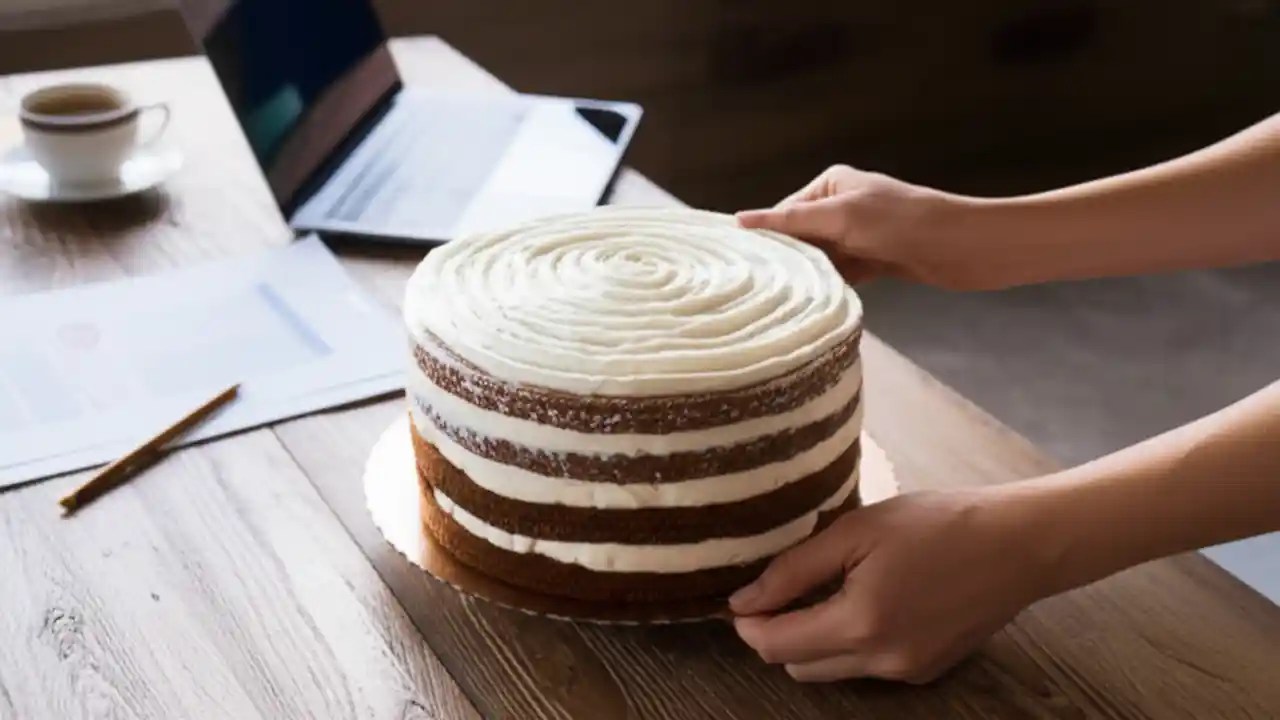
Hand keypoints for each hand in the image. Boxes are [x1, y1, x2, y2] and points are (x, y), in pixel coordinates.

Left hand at [731, 488, 1052, 683]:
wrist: (1018, 544)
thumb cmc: (938, 524)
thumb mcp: (856, 531)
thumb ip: (794, 570)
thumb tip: (745, 602)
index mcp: (861, 624)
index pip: (777, 646)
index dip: (749, 624)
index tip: (742, 598)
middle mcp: (883, 661)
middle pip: (799, 666)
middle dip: (778, 634)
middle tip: (780, 590)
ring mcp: (908, 672)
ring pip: (832, 671)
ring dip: (813, 641)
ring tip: (825, 590)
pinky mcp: (927, 671)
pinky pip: (868, 667)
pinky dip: (851, 643)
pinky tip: (865, 600)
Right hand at [737, 165, 985, 288]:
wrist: (963, 247)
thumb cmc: (902, 222)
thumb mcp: (840, 217)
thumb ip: (791, 221)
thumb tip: (740, 220)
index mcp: (832, 183)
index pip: (785, 212)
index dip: (768, 237)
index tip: (747, 267)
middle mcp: (843, 205)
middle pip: (801, 236)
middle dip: (789, 259)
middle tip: (762, 287)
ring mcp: (860, 234)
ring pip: (821, 258)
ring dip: (811, 275)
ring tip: (786, 298)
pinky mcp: (876, 260)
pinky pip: (842, 274)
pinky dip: (832, 285)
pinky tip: (818, 301)